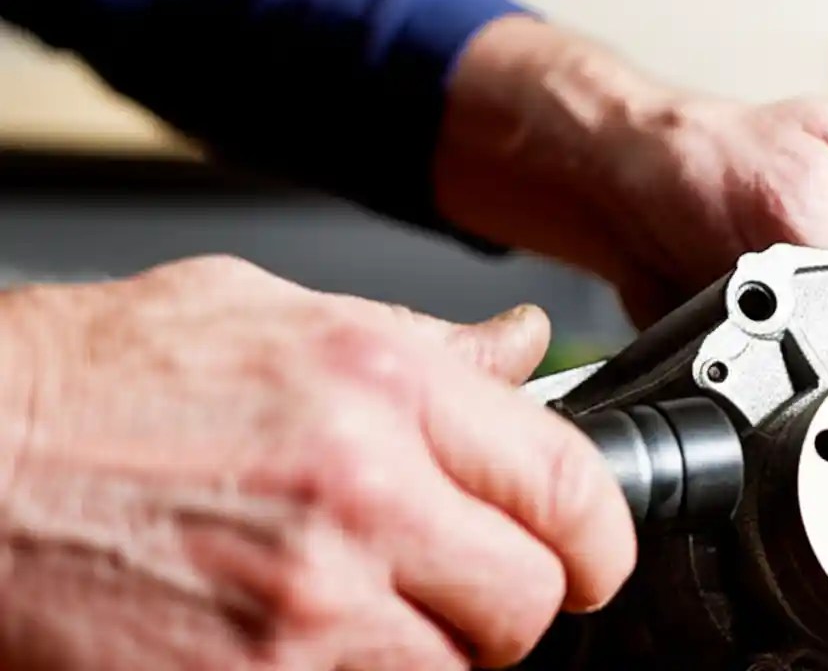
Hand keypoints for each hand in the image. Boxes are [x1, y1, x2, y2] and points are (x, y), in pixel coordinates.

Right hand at [0, 255, 633, 670]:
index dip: (599, 534)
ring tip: (364, 600)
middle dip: (512, 600)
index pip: (571, 487)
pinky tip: (306, 633)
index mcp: (384, 388)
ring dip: (433, 648)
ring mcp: (308, 607)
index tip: (587, 549)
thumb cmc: (103, 381)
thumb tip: (522, 347)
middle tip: (463, 576)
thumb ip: (425, 344)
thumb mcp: (275, 314)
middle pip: (531, 603)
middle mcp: (361, 496)